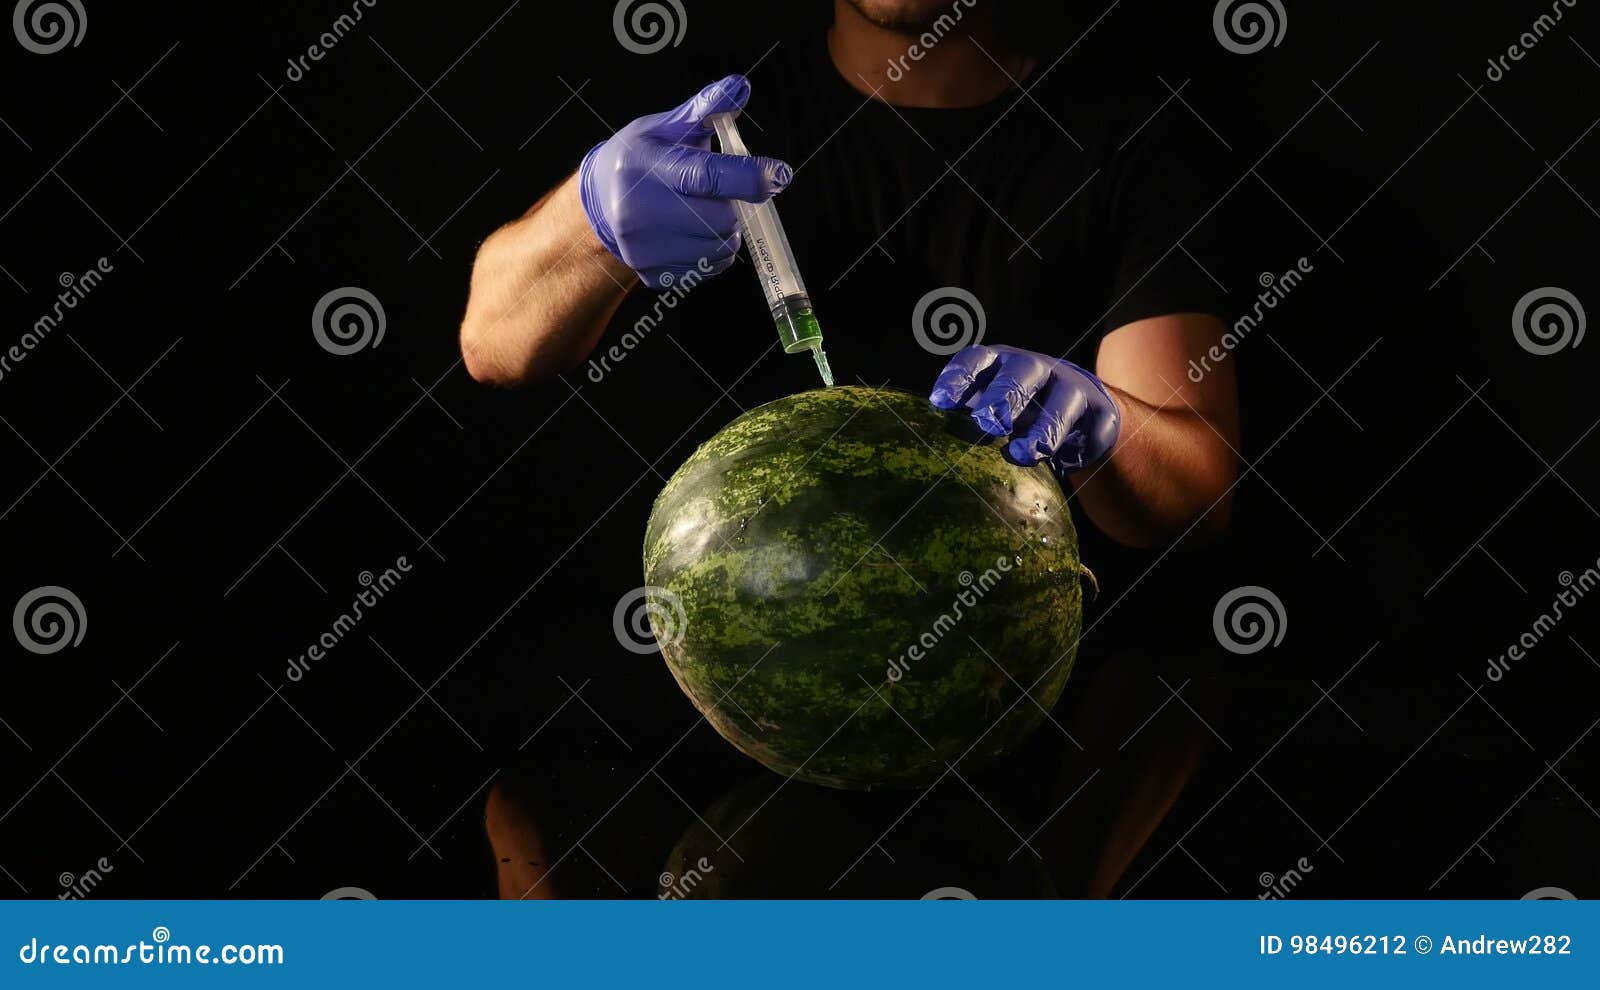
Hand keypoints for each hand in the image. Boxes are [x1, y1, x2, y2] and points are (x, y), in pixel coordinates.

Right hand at [578, 75, 791, 288]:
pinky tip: (691, 233)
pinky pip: (708, 269)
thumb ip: (705, 109)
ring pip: (720, 249)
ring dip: (726, 231)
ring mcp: (646, 250)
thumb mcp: (665, 127)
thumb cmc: (639, 157)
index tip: (779, 175)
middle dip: (734, 206)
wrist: (599, 203)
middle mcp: (641, 213)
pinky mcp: (654, 275)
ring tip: (702, 211)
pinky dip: (712, 252)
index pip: (708, 177)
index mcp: (648, 170)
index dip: (749, 177)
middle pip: (722, 220)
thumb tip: (741, 86)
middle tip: (722, 193)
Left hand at [929, 345, 1120, 474]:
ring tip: (1021, 455)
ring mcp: (1072, 389)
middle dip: (1003, 396)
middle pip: (1022, 373)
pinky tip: (1064, 466)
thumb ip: (968, 415)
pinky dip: (1077, 449)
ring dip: (1042, 429)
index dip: (959, 377)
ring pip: (1061, 403)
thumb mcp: (992, 405)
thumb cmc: (1021, 410)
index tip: (940, 401)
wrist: (1083, 411)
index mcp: (1002, 363)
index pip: (978, 358)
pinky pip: (1091, 431)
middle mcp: (1038, 369)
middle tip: (987, 423)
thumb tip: (929, 439)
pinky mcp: (1101, 415)